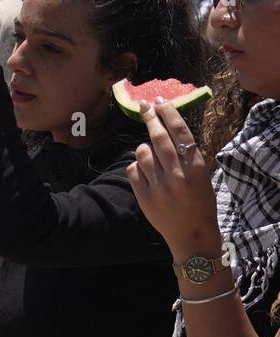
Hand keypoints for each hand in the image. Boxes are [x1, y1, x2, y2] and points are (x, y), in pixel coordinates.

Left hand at [128, 100, 220, 255]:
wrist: (192, 235)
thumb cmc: (200, 203)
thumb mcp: (202, 177)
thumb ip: (186, 156)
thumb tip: (167, 129)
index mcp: (196, 167)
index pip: (180, 132)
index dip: (168, 113)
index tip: (160, 101)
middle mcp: (177, 174)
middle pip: (158, 137)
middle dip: (150, 117)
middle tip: (144, 105)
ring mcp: (159, 185)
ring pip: (142, 152)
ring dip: (144, 149)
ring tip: (152, 158)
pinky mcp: (144, 196)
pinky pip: (133, 170)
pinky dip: (137, 167)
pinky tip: (146, 174)